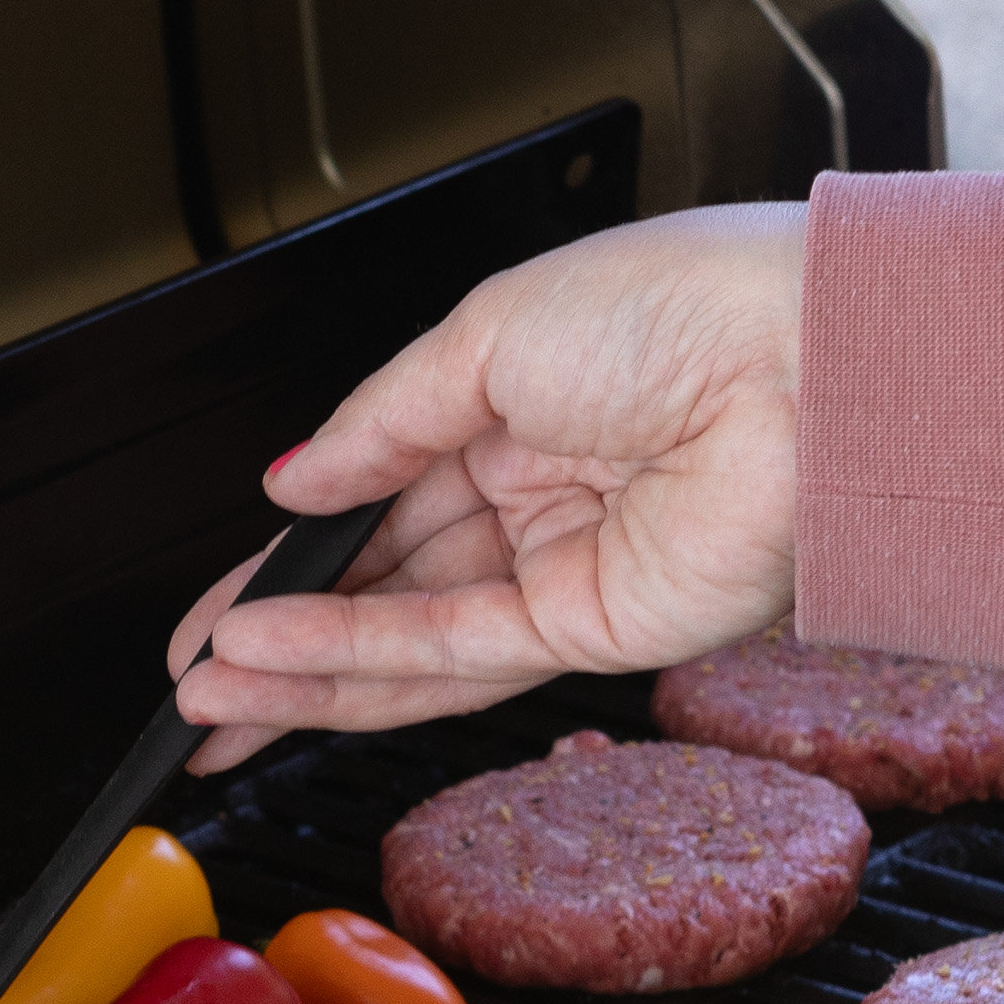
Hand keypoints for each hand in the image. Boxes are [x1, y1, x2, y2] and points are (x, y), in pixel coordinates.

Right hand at [169, 202, 806, 773]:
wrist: (810, 365)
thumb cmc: (686, 305)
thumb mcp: (486, 332)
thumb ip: (379, 425)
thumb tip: (297, 480)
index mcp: (516, 404)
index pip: (373, 496)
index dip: (288, 553)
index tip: (217, 602)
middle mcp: (535, 494)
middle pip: (378, 583)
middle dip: (278, 634)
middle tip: (193, 678)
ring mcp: (560, 571)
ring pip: (401, 638)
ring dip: (299, 670)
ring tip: (208, 698)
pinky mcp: (590, 635)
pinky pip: (448, 654)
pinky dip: (355, 661)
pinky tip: (274, 662)